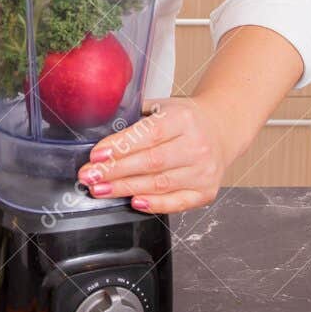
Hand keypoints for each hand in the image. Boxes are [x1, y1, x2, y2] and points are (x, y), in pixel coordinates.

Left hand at [76, 97, 234, 213]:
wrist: (221, 130)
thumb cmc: (184, 120)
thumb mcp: (163, 107)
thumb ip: (135, 117)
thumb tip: (97, 132)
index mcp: (184, 119)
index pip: (149, 134)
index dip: (121, 146)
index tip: (96, 155)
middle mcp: (197, 145)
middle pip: (151, 162)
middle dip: (115, 171)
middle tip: (89, 176)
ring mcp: (203, 171)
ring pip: (159, 184)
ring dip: (125, 189)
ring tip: (100, 189)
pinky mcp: (205, 191)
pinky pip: (177, 202)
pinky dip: (154, 204)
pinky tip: (134, 202)